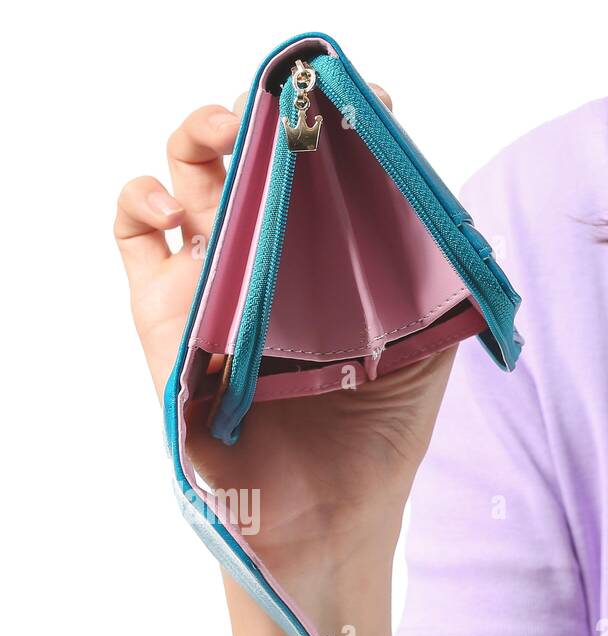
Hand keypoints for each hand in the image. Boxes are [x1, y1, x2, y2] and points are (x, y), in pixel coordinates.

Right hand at [114, 85, 446, 582]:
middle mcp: (270, 267)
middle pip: (247, 157)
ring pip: (186, 176)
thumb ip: (430, 283)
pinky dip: (139, 195)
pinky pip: (132, 232)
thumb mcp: (423, 351)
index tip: (367, 107)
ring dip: (200, 135)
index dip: (338, 132)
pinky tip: (173, 205)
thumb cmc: (376, 444)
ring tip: (229, 133)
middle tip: (286, 111)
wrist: (324, 521)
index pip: (323, 175)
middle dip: (261, 115)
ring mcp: (212, 284)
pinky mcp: (161, 313)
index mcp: (329, 268)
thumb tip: (440, 207)